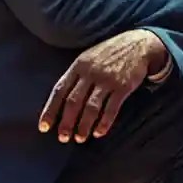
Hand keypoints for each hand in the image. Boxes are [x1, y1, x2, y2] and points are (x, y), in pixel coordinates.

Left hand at [38, 29, 166, 142]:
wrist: (138, 44)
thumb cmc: (109, 54)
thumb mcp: (88, 57)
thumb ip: (76, 76)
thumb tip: (62, 101)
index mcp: (78, 66)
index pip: (60, 90)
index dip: (50, 110)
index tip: (44, 127)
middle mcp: (90, 72)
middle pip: (73, 101)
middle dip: (66, 122)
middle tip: (63, 138)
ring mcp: (107, 80)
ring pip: (91, 107)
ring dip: (84, 125)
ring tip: (80, 138)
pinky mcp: (123, 86)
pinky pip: (111, 108)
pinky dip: (104, 123)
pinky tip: (99, 133)